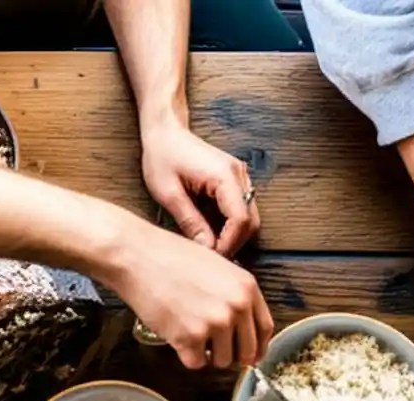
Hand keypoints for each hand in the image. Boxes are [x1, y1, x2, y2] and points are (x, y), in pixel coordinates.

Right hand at [114, 221, 273, 368]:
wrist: (137, 256)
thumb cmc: (171, 256)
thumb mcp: (217, 267)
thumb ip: (234, 294)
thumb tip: (242, 326)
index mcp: (247, 287)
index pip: (265, 329)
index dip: (258, 347)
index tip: (251, 356)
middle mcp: (236, 307)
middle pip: (247, 352)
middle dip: (231, 354)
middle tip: (213, 347)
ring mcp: (215, 324)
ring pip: (221, 361)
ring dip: (206, 354)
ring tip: (189, 330)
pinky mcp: (190, 338)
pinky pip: (196, 363)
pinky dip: (185, 355)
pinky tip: (176, 333)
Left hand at [142, 121, 259, 256]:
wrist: (165, 131)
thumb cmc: (163, 156)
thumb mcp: (169, 193)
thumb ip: (190, 222)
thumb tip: (207, 248)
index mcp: (224, 176)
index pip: (240, 220)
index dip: (229, 243)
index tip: (212, 256)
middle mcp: (238, 175)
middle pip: (251, 220)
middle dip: (235, 242)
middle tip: (212, 256)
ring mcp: (239, 175)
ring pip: (250, 216)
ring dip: (234, 234)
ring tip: (212, 245)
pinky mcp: (234, 178)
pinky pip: (242, 207)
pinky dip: (232, 224)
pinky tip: (214, 231)